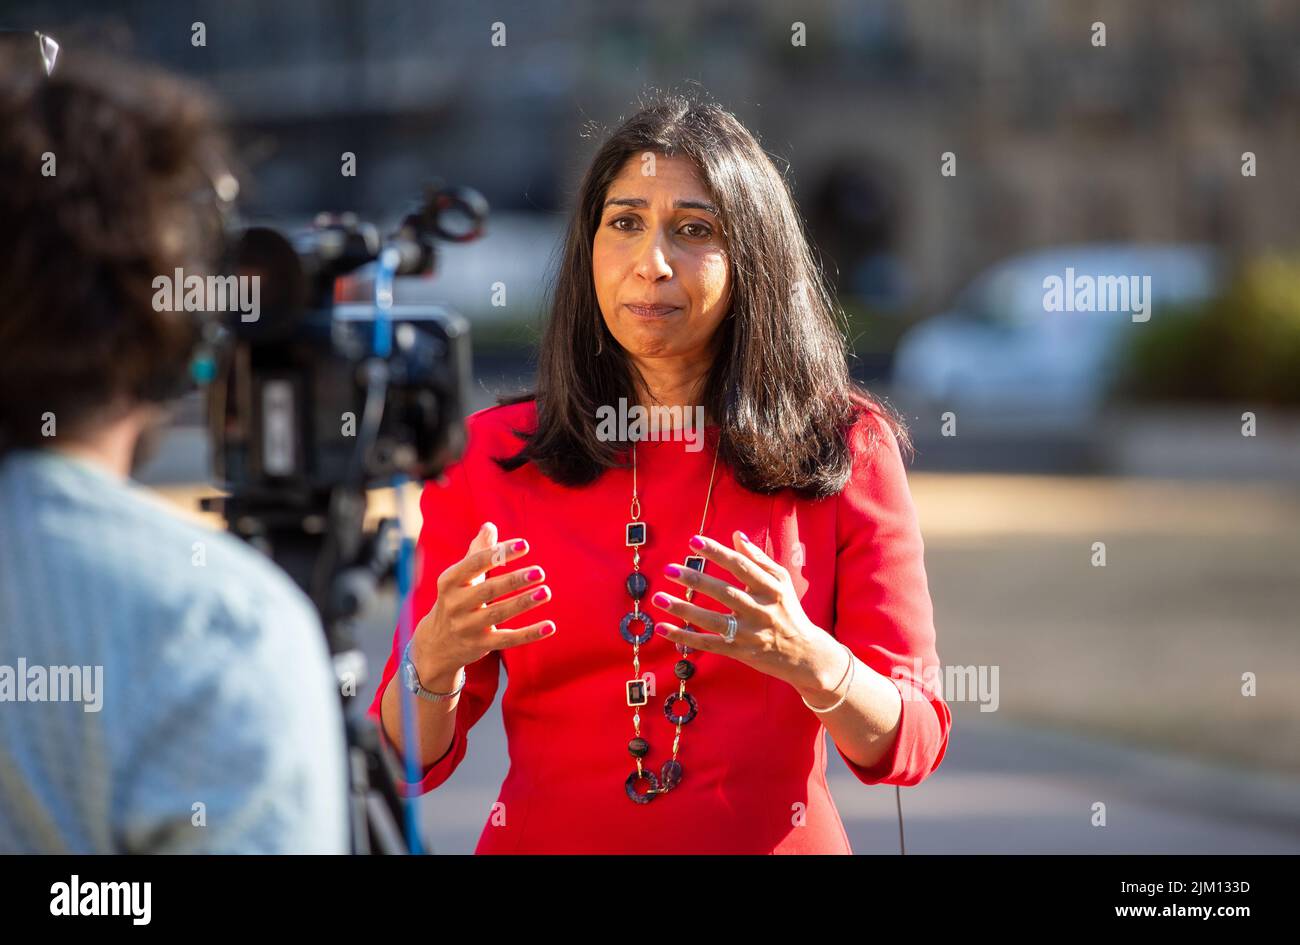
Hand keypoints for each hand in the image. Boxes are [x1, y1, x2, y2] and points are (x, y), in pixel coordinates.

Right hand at [410, 521, 555, 678]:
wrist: (437, 643)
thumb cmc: (455, 599)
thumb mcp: (458, 576)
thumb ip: (477, 551)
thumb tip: (490, 526)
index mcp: (449, 581)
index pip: (476, 563)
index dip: (500, 553)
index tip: (525, 545)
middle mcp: (455, 604)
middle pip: (488, 590)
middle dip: (514, 580)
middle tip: (539, 572)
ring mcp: (467, 627)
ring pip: (499, 613)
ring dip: (523, 602)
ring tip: (545, 592)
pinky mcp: (480, 645)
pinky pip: (508, 640)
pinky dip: (530, 634)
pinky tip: (550, 626)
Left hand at [649, 530, 841, 692]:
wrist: (804, 655)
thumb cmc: (789, 611)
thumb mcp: (781, 583)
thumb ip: (758, 559)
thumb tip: (736, 536)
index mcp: (772, 589)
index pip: (741, 566)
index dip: (717, 553)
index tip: (693, 541)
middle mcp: (761, 610)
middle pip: (725, 593)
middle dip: (696, 580)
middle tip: (669, 569)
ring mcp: (750, 634)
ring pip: (713, 621)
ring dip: (684, 610)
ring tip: (658, 597)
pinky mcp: (740, 652)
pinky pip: (708, 644)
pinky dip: (685, 637)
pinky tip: (663, 628)